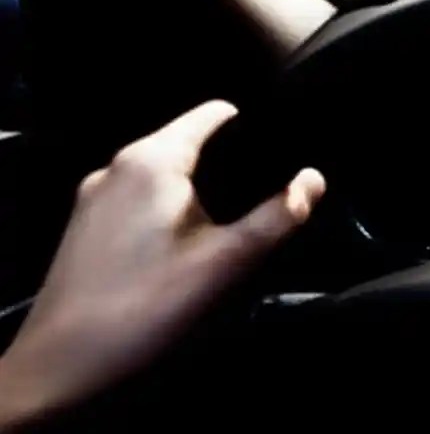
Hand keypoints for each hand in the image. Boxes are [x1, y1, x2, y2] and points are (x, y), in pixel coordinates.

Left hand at [0, 101, 323, 429]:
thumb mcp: (226, 262)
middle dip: (232, 168)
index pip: (214, 114)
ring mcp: (96, 196)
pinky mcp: (86, 227)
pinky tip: (186, 252)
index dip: (256, 125)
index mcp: (152, 160)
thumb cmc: (147, 304)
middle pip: (190, 146)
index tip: (286, 152)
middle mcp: (118, 166)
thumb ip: (277, 216)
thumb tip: (315, 178)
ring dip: (200, 196)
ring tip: (231, 229)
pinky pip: (141, 201)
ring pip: (165, 177)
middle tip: (266, 202)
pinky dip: (171, 214)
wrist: (62, 365)